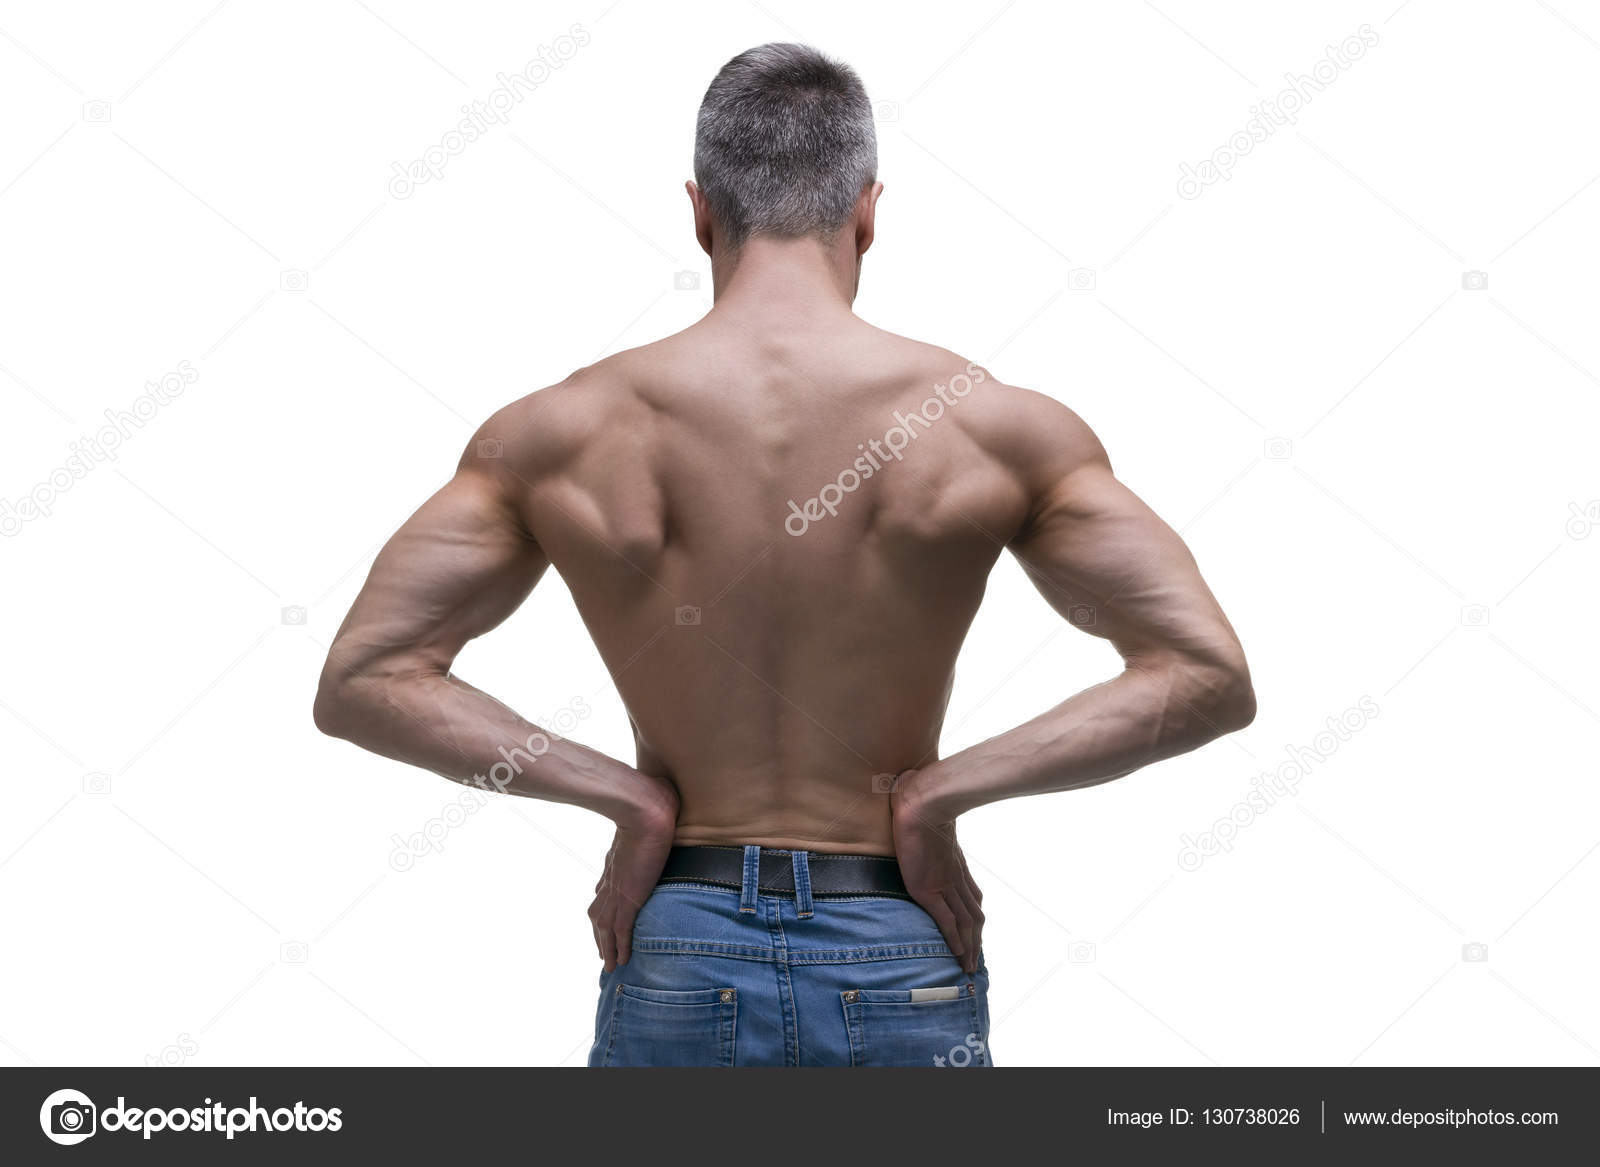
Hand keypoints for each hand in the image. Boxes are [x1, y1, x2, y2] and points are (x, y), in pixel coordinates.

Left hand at [588, 778, 677, 971]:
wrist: (646, 807)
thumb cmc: (652, 802)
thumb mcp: (650, 812)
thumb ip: (654, 812)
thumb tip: (665, 796)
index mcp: (617, 863)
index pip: (605, 893)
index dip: (604, 910)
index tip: (604, 923)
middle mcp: (613, 879)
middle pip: (599, 915)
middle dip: (601, 936)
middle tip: (604, 954)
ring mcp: (619, 889)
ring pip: (606, 928)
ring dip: (607, 949)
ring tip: (612, 966)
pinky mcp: (629, 897)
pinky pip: (621, 931)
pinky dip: (619, 947)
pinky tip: (622, 961)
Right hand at [890, 769, 984, 973]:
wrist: (921, 800)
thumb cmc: (919, 796)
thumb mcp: (923, 810)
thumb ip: (919, 804)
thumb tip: (906, 778)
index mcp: (953, 863)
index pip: (971, 896)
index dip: (974, 917)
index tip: (976, 933)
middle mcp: (953, 877)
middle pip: (973, 915)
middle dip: (975, 940)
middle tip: (974, 961)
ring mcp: (943, 884)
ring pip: (965, 923)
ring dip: (967, 947)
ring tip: (966, 966)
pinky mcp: (929, 889)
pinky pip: (946, 922)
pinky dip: (953, 941)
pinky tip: (955, 955)